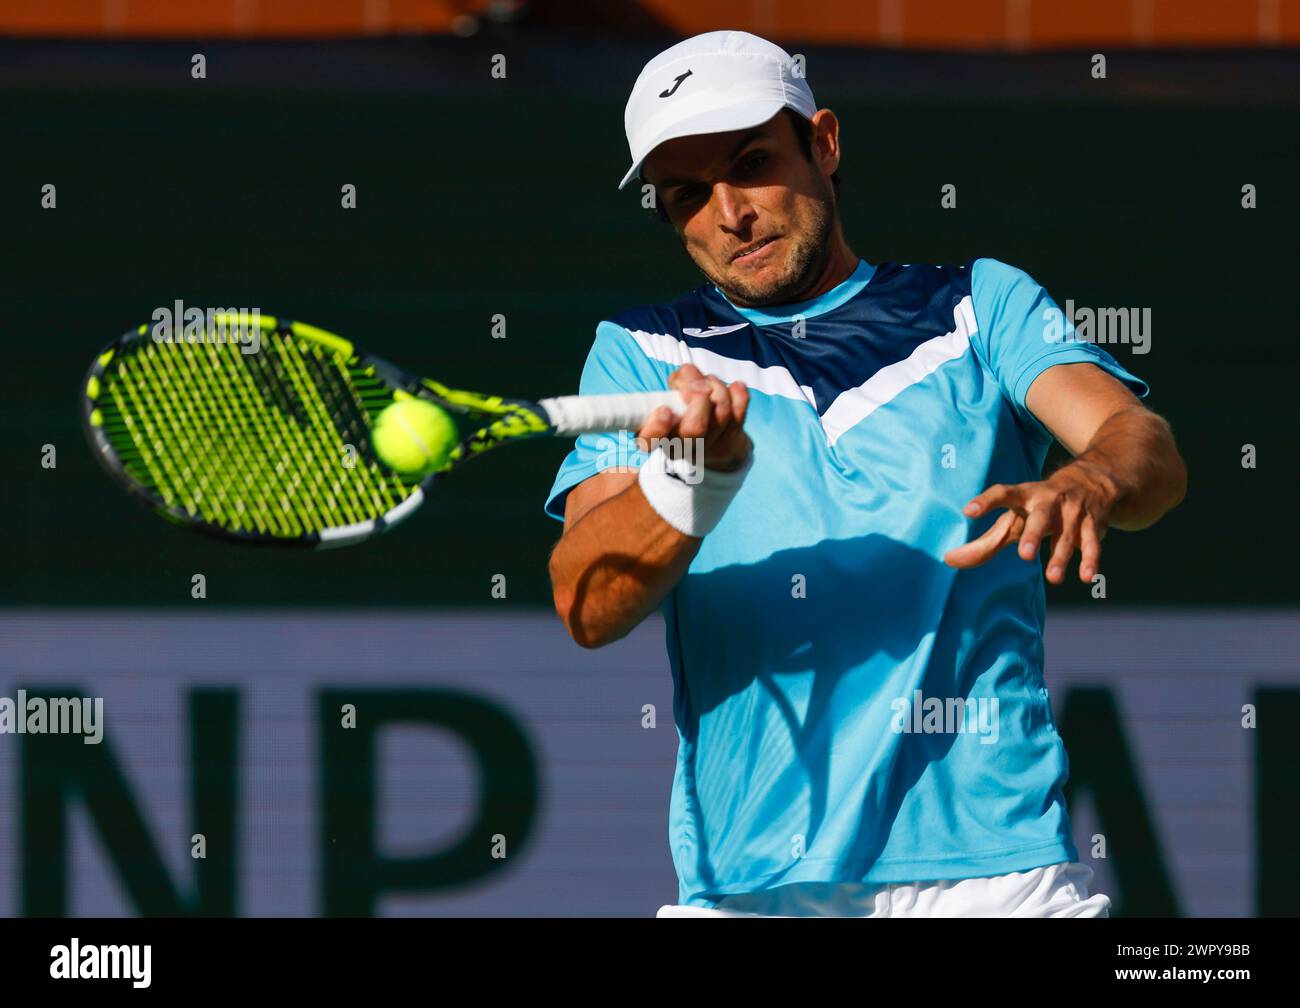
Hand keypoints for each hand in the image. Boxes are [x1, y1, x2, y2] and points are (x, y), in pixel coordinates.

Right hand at [635, 364, 750, 471]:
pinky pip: (739, 413)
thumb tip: (693, 377)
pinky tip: (735, 388)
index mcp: (657, 436)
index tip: (665, 410)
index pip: (649, 440)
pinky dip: (739, 395)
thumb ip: (680, 380)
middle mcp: (680, 448)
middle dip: (700, 398)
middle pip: (694, 428)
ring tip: (712, 383)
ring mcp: (707, 448)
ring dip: (718, 388)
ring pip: (721, 414)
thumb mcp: (675, 391)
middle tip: (700, 388)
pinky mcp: (730, 443)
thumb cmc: (686, 408)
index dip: (657, 427)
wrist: (714, 436)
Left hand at [943, 460, 1121, 583]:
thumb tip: (949, 561)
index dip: (985, 502)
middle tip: (1024, 555)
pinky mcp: (1093, 523)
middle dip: (1034, 535)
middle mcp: (1049, 501)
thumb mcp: (1014, 519)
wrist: (1093, 481)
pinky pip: (1092, 542)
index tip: (968, 511)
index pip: (1002, 494)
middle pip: (1040, 516)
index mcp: (1024, 495)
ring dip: (1061, 556)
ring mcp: (1073, 511)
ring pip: (1067, 534)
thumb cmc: (1039, 507)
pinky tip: (1087, 576)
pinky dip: (1091, 559)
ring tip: (1053, 578)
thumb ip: (984, 543)